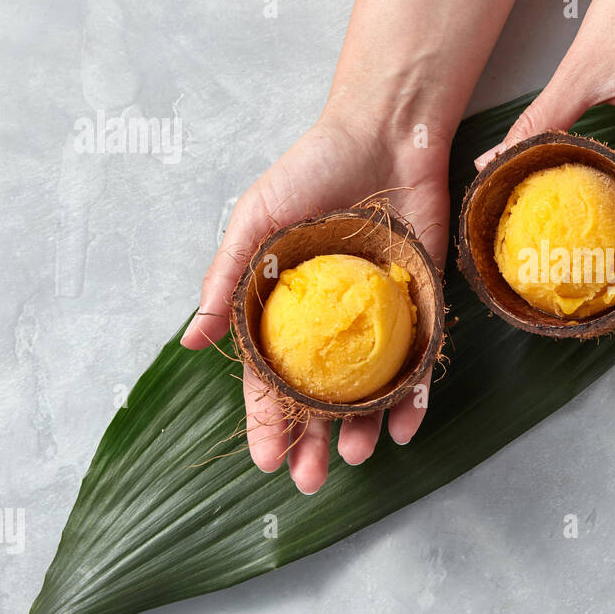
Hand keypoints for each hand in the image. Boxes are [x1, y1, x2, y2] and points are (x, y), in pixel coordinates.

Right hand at [181, 112, 449, 493]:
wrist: (388, 132)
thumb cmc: (313, 168)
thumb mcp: (257, 220)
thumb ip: (227, 280)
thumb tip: (192, 342)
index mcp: (285, 305)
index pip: (272, 377)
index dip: (266, 420)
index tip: (265, 461)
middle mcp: (330, 319)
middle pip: (320, 395)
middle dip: (314, 441)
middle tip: (313, 481)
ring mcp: (377, 316)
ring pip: (370, 389)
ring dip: (363, 427)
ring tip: (359, 458)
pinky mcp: (422, 303)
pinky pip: (419, 359)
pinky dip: (413, 394)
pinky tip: (405, 425)